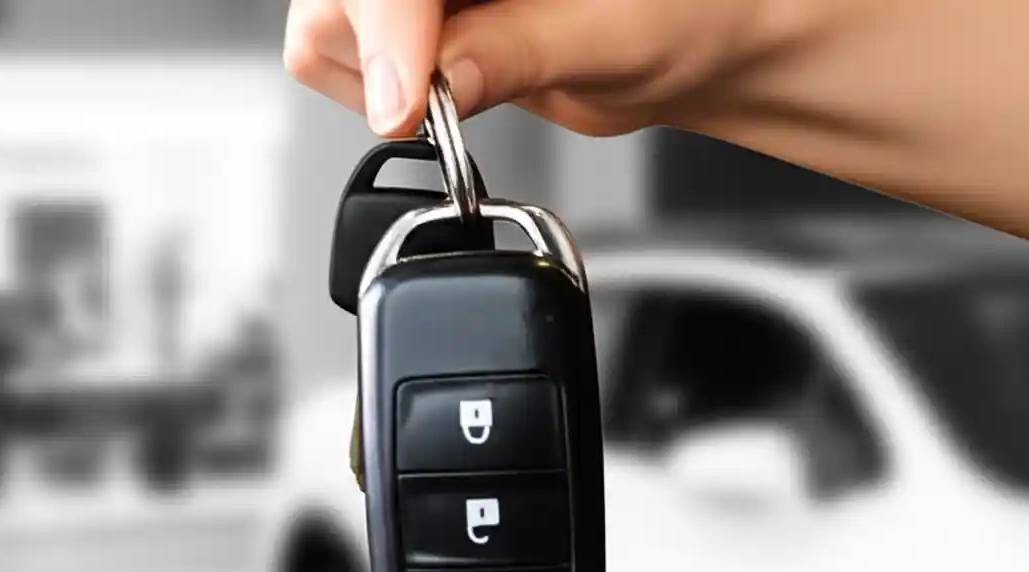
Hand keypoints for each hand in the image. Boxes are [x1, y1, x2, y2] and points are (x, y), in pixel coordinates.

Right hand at [282, 0, 763, 136]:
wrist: (702, 43)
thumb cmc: (693, 11)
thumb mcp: (616, 36)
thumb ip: (515, 53)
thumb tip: (432, 83)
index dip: (386, 23)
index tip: (407, 99)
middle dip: (373, 50)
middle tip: (431, 103)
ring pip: (327, 26)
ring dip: (374, 76)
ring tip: (463, 84)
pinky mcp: (419, 21)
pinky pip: (348, 58)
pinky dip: (382, 91)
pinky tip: (451, 86)